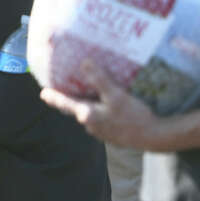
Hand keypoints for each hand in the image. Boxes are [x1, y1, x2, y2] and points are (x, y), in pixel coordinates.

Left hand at [40, 59, 165, 149]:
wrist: (156, 137)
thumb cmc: (135, 116)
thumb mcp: (116, 95)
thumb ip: (99, 80)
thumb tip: (84, 62)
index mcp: (88, 115)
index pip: (65, 104)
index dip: (54, 97)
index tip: (43, 93)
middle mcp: (91, 126)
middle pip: (76, 110)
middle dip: (70, 100)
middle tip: (63, 91)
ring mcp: (103, 132)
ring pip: (90, 115)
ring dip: (87, 105)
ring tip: (86, 94)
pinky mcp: (114, 134)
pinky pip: (102, 119)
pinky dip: (100, 111)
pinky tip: (107, 105)